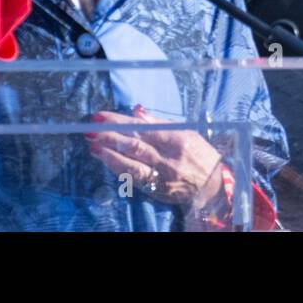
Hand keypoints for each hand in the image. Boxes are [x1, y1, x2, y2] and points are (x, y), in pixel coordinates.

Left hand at [86, 106, 224, 206]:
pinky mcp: (157, 190)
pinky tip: (106, 161)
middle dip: (109, 136)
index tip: (101, 116)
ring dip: (109, 155)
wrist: (213, 185)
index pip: (141, 128)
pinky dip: (119, 169)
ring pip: (131, 165)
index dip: (119, 122)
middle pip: (134, 145)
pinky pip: (134, 179)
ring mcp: (162, 176)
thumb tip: (136, 112)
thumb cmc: (199, 153)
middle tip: (90, 130)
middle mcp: (168, 158)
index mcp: (176, 139)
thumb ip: (159, 123)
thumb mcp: (185, 131)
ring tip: (93, 146)